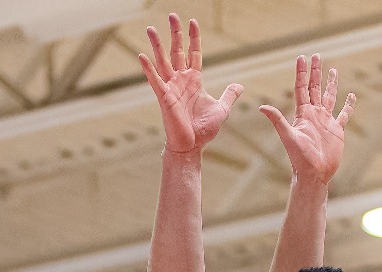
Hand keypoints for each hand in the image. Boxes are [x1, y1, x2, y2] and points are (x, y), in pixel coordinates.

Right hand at [140, 14, 242, 154]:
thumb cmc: (203, 130)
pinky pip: (154, 80)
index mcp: (194, 80)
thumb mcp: (222, 109)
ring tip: (150, 28)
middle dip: (175, 33)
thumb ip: (229, 95)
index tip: (193, 21)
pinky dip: (148, 68)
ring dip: (157, 45)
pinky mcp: (163, 97)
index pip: (194, 53)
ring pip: (163, 61)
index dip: (193, 37)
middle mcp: (181, 80)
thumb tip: (239, 85)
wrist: (192, 146)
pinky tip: (141, 56)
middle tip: (172, 15)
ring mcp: (171, 87)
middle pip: (177, 51)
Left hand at [262, 54, 354, 184]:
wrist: (314, 173)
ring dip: (330, 84)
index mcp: (303, 113)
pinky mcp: (337, 130)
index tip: (302, 57)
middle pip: (315, 88)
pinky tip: (351, 96)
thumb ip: (277, 120)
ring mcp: (326, 121)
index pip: (302, 88)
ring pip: (329, 97)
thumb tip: (262, 107)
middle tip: (316, 56)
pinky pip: (344, 114)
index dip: (302, 73)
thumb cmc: (299, 158)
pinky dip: (348, 105)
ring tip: (332, 70)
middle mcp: (314, 114)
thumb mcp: (288, 136)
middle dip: (315, 72)